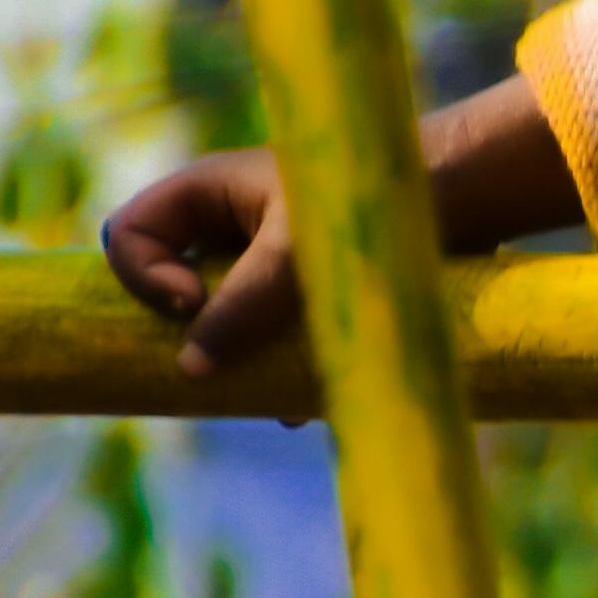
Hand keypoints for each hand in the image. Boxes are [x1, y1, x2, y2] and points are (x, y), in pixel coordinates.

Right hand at [101, 73, 582, 377]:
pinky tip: (304, 405)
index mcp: (209, 193)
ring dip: (236, 363)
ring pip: (219, 325)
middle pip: (168, 287)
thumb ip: (243, 306)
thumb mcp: (299, 254)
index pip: (130, 234)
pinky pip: (266, 347)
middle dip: (189, 332)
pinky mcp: (306, 302)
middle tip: (221, 362)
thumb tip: (190, 370)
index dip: (144, 276)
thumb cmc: (373, 202)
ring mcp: (265, 265)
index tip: (194, 304)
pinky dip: (277, 375)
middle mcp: (230, 228)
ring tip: (271, 387)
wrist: (466, 197)